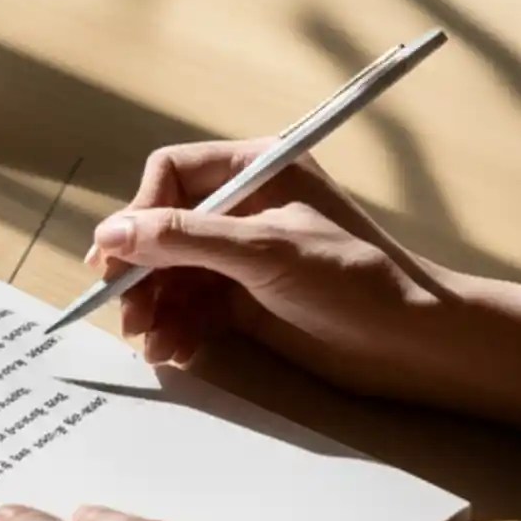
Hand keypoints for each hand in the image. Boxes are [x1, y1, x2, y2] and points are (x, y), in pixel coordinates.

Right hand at [84, 138, 520, 439]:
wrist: (412, 343)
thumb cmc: (349, 279)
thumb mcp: (262, 251)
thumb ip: (183, 239)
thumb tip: (108, 234)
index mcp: (253, 170)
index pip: (170, 175)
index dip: (139, 214)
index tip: (118, 261)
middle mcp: (242, 206)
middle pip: (162, 229)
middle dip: (141, 273)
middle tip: (124, 314)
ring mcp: (242, 254)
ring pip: (171, 273)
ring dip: (154, 307)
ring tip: (151, 343)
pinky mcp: (245, 297)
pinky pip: (191, 306)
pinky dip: (176, 328)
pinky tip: (175, 350)